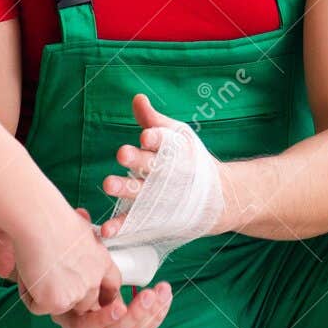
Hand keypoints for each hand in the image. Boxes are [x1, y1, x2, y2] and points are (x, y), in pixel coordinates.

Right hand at [9, 202, 118, 319]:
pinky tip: (27, 272)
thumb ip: (82, 243)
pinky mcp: (57, 302)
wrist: (40, 220)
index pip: (111, 288)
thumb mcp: (80, 229)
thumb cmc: (53, 217)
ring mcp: (76, 293)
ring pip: (59, 306)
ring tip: (34, 266)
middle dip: (66, 296)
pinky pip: (38, 307)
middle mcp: (93, 280)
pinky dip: (28, 293)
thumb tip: (83, 220)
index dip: (101, 296)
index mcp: (102, 262)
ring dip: (44, 294)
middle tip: (47, 276)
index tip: (93, 298)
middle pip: (83, 304)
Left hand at [99, 93, 229, 240]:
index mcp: (174, 151)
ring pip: (141, 192)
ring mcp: (162, 198)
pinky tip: (106, 230)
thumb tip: (137, 98)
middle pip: (151, 165)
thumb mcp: (178, 137)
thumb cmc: (192, 161)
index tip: (146, 135)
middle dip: (137, 159)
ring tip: (107, 184)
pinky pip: (136, 222)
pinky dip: (122, 226)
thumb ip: (153, 120)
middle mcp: (168, 174)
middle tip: (122, 153)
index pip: (165, 141)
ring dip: (125, 188)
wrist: (220, 199)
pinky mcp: (155, 218)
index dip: (156, 137)